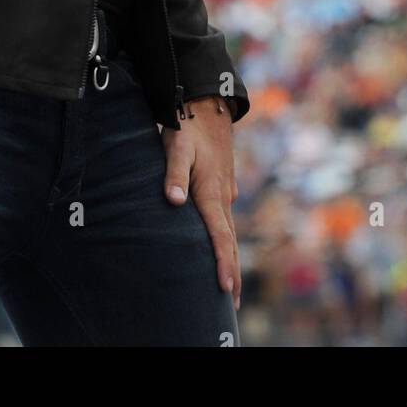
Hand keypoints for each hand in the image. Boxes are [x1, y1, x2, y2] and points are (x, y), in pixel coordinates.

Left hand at [161, 96, 240, 308]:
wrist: (207, 104)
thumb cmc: (186, 126)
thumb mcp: (175, 146)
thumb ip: (173, 174)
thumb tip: (173, 201)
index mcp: (211, 191)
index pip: (219, 235)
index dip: (222, 263)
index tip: (225, 288)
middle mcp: (222, 195)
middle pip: (229, 240)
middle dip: (230, 271)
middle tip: (232, 302)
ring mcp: (225, 190)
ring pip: (229, 230)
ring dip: (229, 257)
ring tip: (229, 284)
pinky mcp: (222, 184)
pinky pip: (225, 218)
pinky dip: (226, 238)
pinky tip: (222, 246)